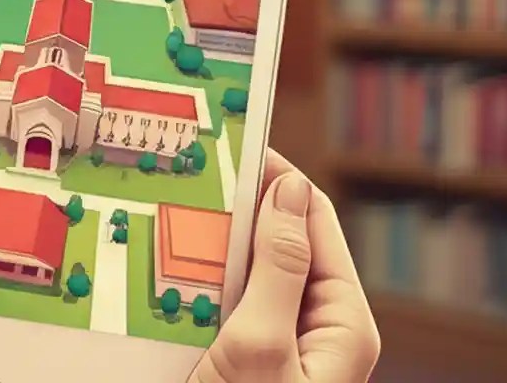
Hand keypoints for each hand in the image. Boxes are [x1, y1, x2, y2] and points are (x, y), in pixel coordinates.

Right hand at [189, 151, 379, 382]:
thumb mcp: (260, 346)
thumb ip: (278, 268)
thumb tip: (290, 189)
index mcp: (343, 325)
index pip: (314, 221)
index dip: (277, 178)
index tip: (233, 146)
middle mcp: (317, 332)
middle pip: (278, 246)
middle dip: (237, 213)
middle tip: (188, 178)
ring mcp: (281, 348)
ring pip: (246, 277)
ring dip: (210, 252)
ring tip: (167, 220)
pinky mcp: (246, 362)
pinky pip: (224, 308)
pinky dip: (197, 287)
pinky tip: (163, 273)